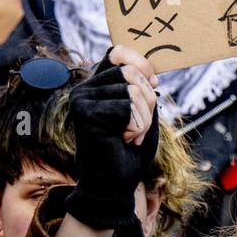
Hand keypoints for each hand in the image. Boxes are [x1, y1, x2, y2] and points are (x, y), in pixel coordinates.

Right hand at [64, 46, 160, 229]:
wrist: (113, 184)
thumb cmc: (129, 149)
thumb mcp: (142, 112)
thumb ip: (142, 88)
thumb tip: (150, 70)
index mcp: (97, 85)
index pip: (119, 53)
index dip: (142, 63)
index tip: (154, 83)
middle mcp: (84, 89)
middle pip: (132, 72)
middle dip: (148, 100)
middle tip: (139, 125)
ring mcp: (81, 101)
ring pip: (133, 91)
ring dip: (143, 119)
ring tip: (130, 135)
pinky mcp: (85, 115)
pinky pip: (130, 109)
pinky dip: (138, 128)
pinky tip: (124, 141)